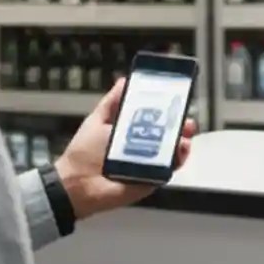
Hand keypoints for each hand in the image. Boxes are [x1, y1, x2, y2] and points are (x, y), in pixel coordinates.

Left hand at [54, 78, 196, 219]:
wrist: (76, 182)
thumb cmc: (84, 152)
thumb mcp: (98, 119)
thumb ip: (112, 102)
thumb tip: (124, 80)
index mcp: (132, 133)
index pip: (156, 119)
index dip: (169, 111)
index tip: (177, 102)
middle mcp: (144, 148)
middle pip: (170, 134)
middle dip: (182, 125)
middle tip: (187, 121)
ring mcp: (149, 165)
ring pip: (174, 152)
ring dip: (183, 142)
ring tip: (185, 136)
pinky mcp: (151, 180)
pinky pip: (169, 170)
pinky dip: (177, 161)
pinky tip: (179, 151)